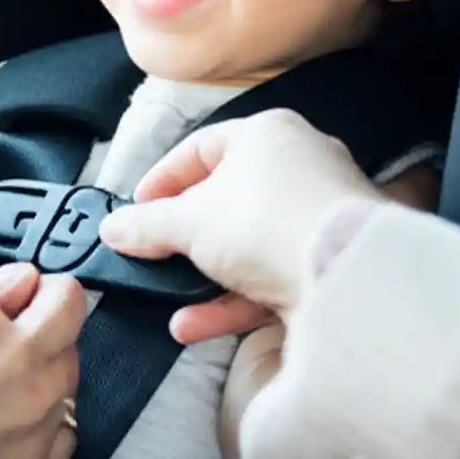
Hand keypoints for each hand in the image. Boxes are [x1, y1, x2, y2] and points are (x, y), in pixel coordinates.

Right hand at [0, 264, 85, 458]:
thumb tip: (18, 283)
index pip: (68, 295)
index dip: (44, 291)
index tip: (26, 298)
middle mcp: (25, 382)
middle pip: (71, 341)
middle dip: (42, 333)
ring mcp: (30, 432)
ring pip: (66, 388)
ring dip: (39, 378)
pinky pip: (59, 435)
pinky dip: (38, 424)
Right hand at [99, 110, 386, 338]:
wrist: (346, 276)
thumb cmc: (264, 223)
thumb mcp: (188, 222)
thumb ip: (145, 225)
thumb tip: (112, 228)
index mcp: (266, 135)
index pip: (201, 149)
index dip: (162, 180)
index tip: (135, 211)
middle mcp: (300, 165)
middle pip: (226, 199)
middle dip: (184, 237)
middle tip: (154, 256)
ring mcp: (319, 215)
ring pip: (249, 246)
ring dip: (205, 280)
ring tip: (170, 305)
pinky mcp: (330, 261)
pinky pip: (272, 276)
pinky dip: (234, 300)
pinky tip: (196, 325)